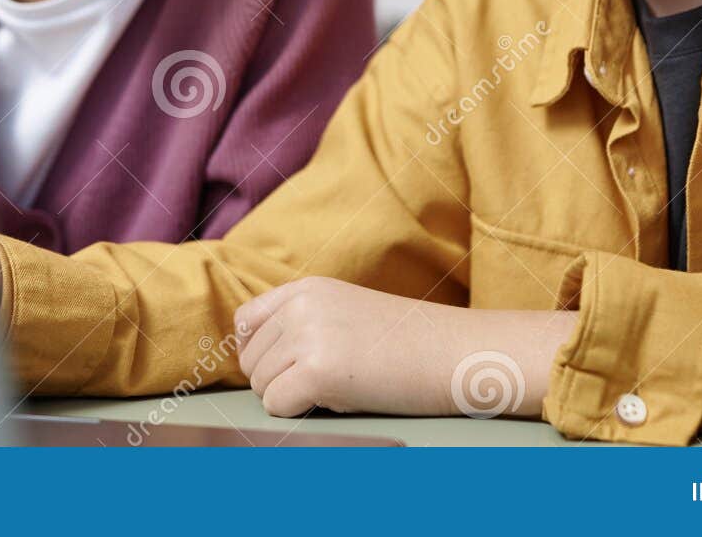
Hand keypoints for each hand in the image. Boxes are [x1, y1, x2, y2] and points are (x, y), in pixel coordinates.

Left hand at [233, 276, 578, 420]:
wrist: (456, 352)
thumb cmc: (409, 343)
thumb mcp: (346, 312)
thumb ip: (302, 322)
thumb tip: (255, 360)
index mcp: (307, 287)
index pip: (245, 321)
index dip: (260, 352)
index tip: (286, 367)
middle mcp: (301, 305)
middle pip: (250, 361)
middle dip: (279, 380)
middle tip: (330, 380)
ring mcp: (307, 335)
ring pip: (261, 386)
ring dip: (292, 396)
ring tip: (342, 384)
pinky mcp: (316, 370)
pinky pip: (277, 406)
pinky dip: (301, 413)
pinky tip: (341, 398)